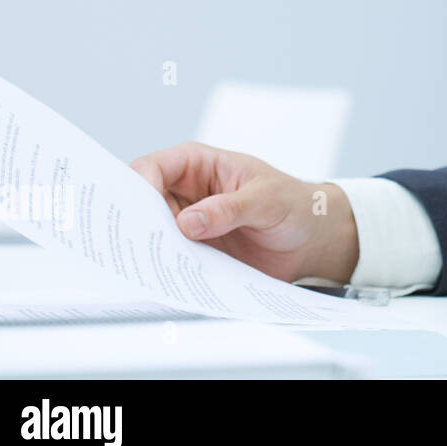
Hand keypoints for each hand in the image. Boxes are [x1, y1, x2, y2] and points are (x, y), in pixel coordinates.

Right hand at [129, 141, 358, 283]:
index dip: (138, 186)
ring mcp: (188, 224)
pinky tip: (166, 280)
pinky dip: (165, 268)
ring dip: (148, 250)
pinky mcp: (194, 252)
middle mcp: (186, 192)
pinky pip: (169, 259)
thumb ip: (230, 209)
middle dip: (135, 223)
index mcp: (199, 164)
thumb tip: (188, 222)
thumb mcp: (268, 201)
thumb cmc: (294, 205)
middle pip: (142, 204)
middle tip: (133, 246)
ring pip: (151, 234)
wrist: (313, 240)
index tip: (138, 213)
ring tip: (149, 268)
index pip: (154, 167)